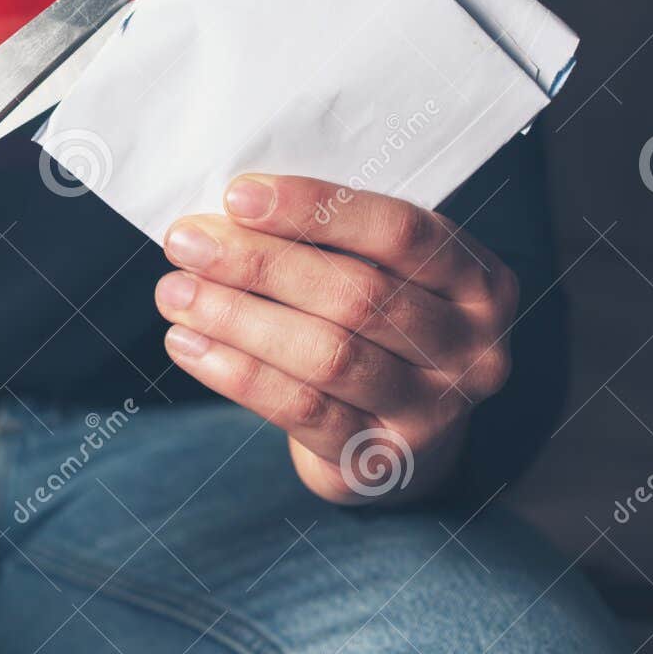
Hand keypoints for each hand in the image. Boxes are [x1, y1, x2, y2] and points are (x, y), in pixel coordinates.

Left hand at [156, 174, 517, 504]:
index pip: (399, 231)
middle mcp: (471, 346)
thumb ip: (328, 244)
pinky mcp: (381, 458)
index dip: (315, 208)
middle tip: (185, 243)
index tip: (237, 195)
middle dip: (259, 263)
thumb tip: (225, 213)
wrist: (398, 441)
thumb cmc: (377, 333)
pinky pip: (302, 409)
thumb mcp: (378, 277)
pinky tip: (189, 345)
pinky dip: (237, 373)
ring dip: (237, 318)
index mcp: (478, 279)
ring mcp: (433, 410)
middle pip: (356, 294)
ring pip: (325, 353)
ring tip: (174, 293)